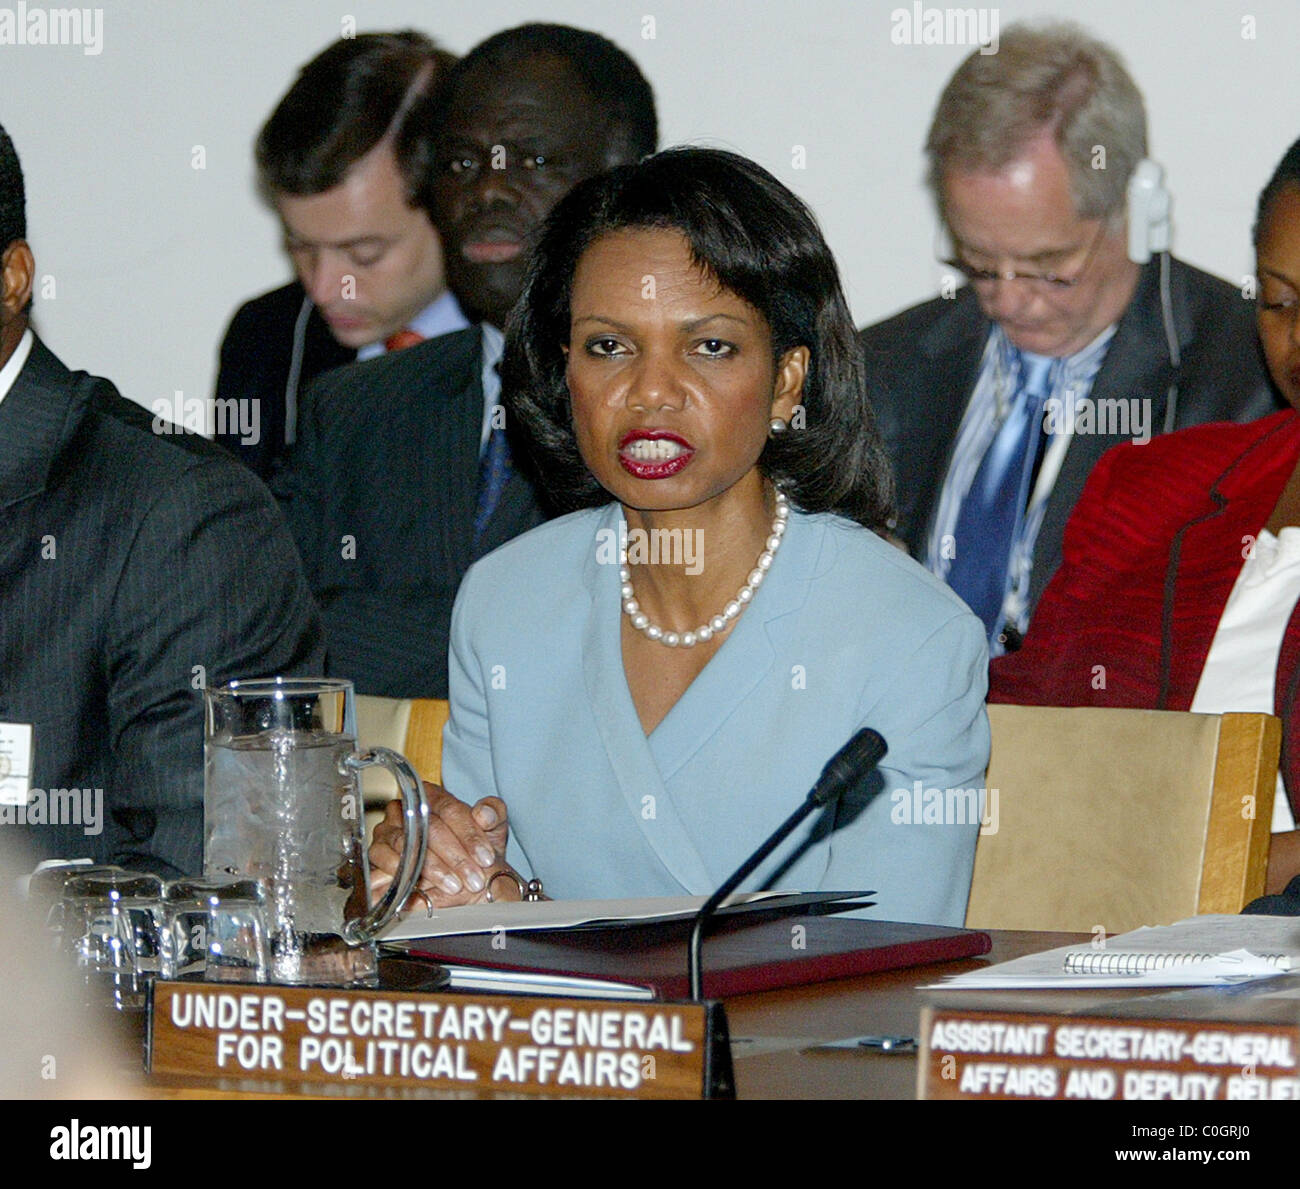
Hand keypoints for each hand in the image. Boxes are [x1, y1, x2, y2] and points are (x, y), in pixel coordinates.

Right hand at [369, 781, 517, 907]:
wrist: (459, 879)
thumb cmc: (473, 849)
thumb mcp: (492, 830)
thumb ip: (493, 814)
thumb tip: (484, 814)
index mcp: (434, 796)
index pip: (450, 809)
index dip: (469, 834)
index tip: (486, 858)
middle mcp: (407, 808)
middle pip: (429, 828)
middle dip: (455, 856)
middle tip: (474, 879)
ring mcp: (389, 829)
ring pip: (408, 844)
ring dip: (433, 868)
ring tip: (455, 886)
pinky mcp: (377, 851)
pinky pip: (383, 858)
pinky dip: (404, 873)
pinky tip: (422, 887)